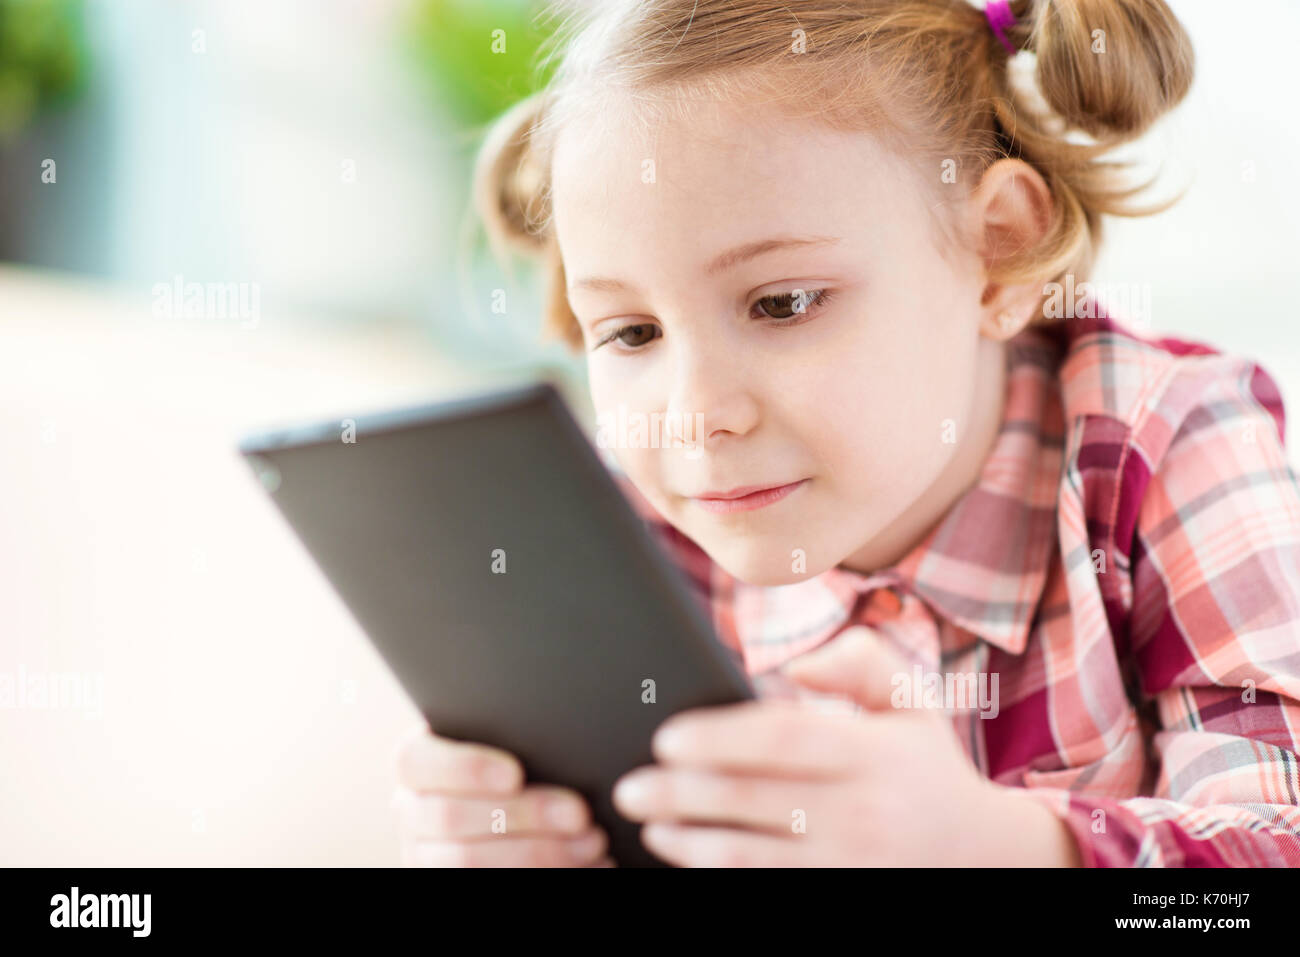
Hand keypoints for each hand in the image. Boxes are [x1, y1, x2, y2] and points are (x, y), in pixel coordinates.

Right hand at [394, 722, 612, 866]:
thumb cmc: (518, 763)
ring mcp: (424, 854)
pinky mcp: (449, 880)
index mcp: (417, 765)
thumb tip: (550, 731)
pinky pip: (490, 884)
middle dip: (524, 815)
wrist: (511, 814)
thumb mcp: (507, 743)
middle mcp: (410, 812)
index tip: (515, 773)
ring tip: (592, 842)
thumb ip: (513, 734)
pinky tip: (590, 865)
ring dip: (539, 853)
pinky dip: (546, 874)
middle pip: (450, 817)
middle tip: (579, 813)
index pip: (415, 761)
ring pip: (467, 861)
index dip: (464, 767)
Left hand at [612, 627, 1080, 865]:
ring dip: (688, 842)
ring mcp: (850, 865)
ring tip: (647, 824)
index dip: (720, 738)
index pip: (785, 739)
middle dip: (681, 795)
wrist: (984, 857)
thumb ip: (858, 661)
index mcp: (872, 753)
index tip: (666, 737)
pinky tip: (688, 858)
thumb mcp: (910, 702)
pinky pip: (767, 888)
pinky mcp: (840, 898)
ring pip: (751, 857)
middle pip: (753, 801)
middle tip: (629, 787)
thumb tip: (799, 662)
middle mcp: (861, 812)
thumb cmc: (927, 768)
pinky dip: (721, 875)